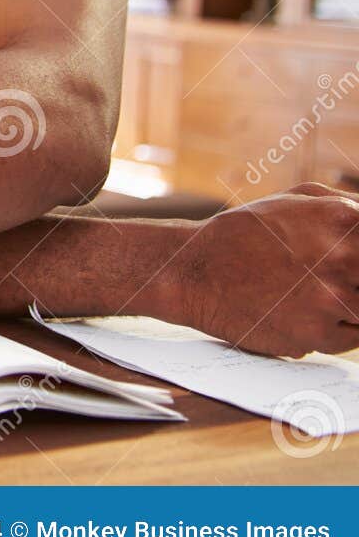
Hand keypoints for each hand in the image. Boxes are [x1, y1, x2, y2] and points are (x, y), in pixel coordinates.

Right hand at [172, 183, 358, 355]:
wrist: (194, 270)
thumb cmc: (244, 232)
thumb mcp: (296, 199)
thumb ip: (348, 206)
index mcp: (344, 218)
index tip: (351, 266)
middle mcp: (344, 257)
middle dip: (356, 280)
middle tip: (326, 278)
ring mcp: (332, 299)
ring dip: (350, 306)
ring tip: (315, 293)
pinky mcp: (317, 334)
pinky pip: (352, 337)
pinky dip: (335, 328)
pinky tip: (305, 311)